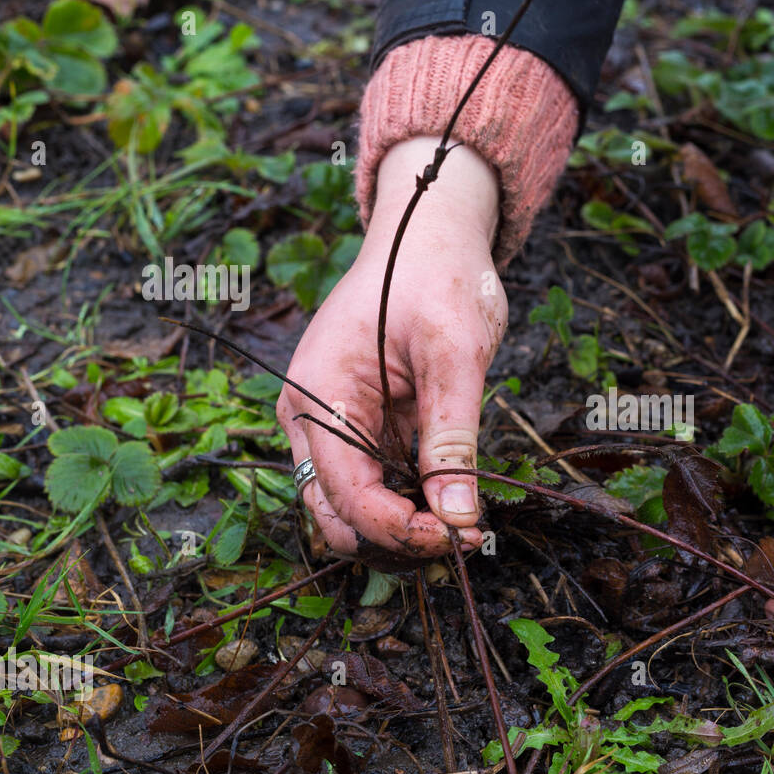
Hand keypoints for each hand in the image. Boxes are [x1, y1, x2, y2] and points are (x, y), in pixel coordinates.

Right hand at [278, 136, 502, 558]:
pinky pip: (373, 483)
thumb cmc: (438, 276)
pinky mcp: (356, 426)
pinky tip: (450, 495)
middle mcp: (310, 416)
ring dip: (401, 527)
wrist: (428, 234)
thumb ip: (454, 436)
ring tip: (462, 521)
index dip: (401, 529)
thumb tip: (459, 517)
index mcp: (319, 393)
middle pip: (337, 515)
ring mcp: (330, 423)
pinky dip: (407, 501)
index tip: (460, 536)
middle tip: (463, 537)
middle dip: (396, 539)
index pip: (346, 494)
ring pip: (351, 509)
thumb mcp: (456, 351)